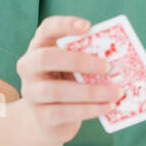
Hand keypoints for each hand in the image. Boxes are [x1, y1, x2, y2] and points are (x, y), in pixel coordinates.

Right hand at [15, 16, 124, 143]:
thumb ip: (88, 58)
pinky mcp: (39, 116)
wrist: (49, 120)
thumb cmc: (68, 83)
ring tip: (116, 92)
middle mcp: (29, 67)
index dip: (65, 25)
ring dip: (91, 92)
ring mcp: (30, 92)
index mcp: (40, 46)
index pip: (47, 28)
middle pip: (46, 58)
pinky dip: (89, 110)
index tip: (87, 25)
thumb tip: (117, 59)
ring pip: (56, 90)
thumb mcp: (74, 67)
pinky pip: (63, 113)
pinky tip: (108, 107)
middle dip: (79, 61)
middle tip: (108, 67)